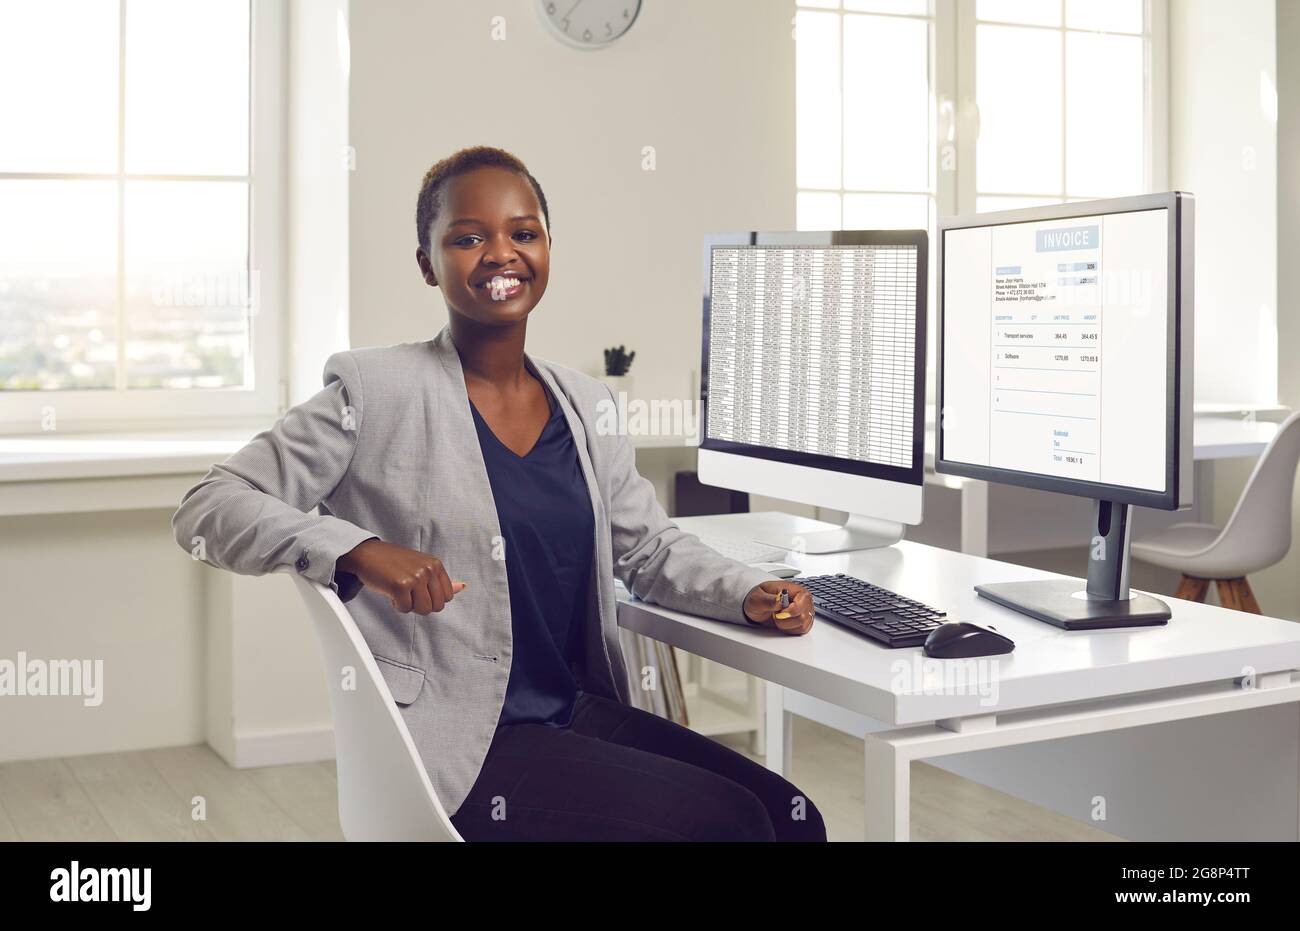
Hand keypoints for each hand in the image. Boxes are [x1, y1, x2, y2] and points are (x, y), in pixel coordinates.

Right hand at [336, 539, 466, 614]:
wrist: (367, 554)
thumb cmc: (393, 562)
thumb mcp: (421, 566)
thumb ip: (440, 580)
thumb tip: (462, 587)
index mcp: (436, 565)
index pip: (447, 597)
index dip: (431, 598)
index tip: (419, 590)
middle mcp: (428, 569)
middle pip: (436, 606)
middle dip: (421, 604)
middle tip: (408, 592)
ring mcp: (415, 577)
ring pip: (423, 610)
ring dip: (409, 605)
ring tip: (400, 591)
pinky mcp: (400, 586)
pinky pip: (405, 609)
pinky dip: (396, 605)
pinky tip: (391, 591)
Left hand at [743, 580, 813, 634]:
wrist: (758, 607)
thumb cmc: (759, 599)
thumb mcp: (757, 598)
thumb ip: (768, 600)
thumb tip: (779, 601)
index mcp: (796, 590)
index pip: (803, 602)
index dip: (791, 610)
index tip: (778, 613)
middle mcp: (803, 601)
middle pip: (803, 616)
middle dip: (785, 619)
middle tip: (776, 614)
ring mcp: (804, 612)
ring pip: (802, 625)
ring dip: (786, 625)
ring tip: (778, 618)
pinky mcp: (803, 622)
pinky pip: (801, 631)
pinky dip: (789, 630)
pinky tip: (782, 623)